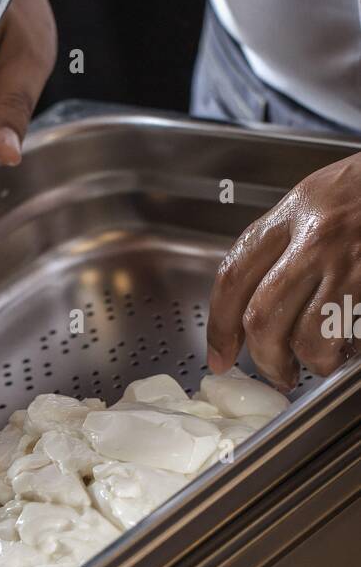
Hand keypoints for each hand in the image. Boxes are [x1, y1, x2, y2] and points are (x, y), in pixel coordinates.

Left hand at [207, 152, 360, 389]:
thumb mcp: (323, 195)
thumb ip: (287, 240)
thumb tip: (256, 300)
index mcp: (294, 212)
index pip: (233, 276)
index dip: (219, 326)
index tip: (219, 355)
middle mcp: (317, 237)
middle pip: (262, 318)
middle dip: (265, 359)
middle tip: (278, 372)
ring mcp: (351, 262)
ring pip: (307, 339)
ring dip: (312, 362)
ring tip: (322, 361)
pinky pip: (351, 336)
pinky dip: (347, 353)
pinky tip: (352, 347)